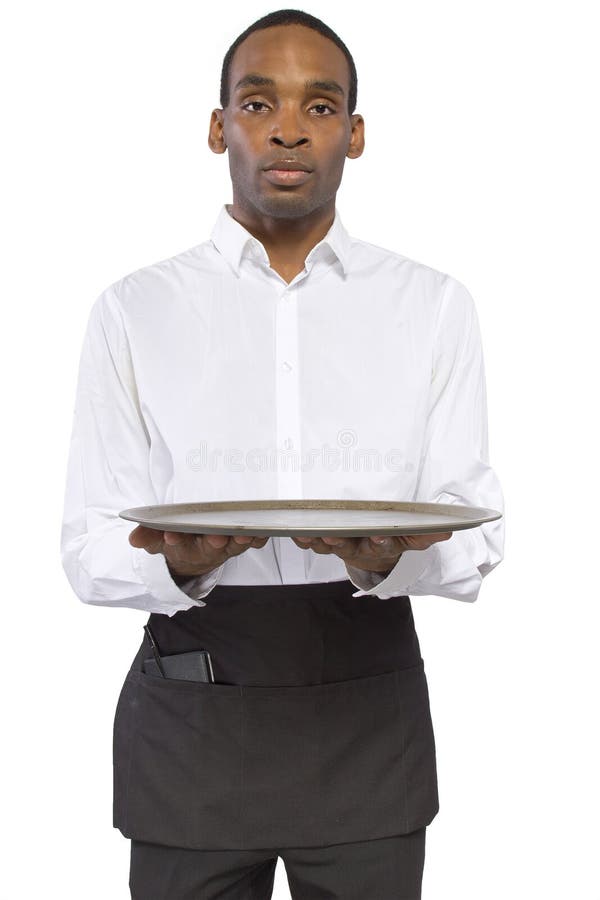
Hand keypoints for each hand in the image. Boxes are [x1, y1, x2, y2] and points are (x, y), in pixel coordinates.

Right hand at [128, 526, 269, 579]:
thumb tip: (134, 538)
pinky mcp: (243, 541)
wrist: (195, 553)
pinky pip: (253, 542)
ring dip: (239, 541)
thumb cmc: (179, 541)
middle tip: (214, 537)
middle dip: (212, 542)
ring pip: (234, 545)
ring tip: (243, 534)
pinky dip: (258, 539)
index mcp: (185, 547)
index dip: (174, 540)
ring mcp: (227, 545)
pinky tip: (261, 533)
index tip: (171, 535)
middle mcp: (207, 548)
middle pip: (210, 546)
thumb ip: (147, 537)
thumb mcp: (158, 540)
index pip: (178, 543)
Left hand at [290, 531, 452, 574]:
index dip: (380, 542)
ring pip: (329, 546)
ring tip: (309, 533)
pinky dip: (304, 539)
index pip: (384, 545)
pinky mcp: (326, 543)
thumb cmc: (395, 538)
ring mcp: (342, 547)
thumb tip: (448, 532)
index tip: (378, 536)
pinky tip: (296, 533)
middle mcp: (361, 548)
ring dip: (318, 541)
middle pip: (350, 547)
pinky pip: (314, 543)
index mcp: (383, 546)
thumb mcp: (413, 538)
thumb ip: (427, 535)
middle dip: (341, 542)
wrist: (375, 550)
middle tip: (333, 536)